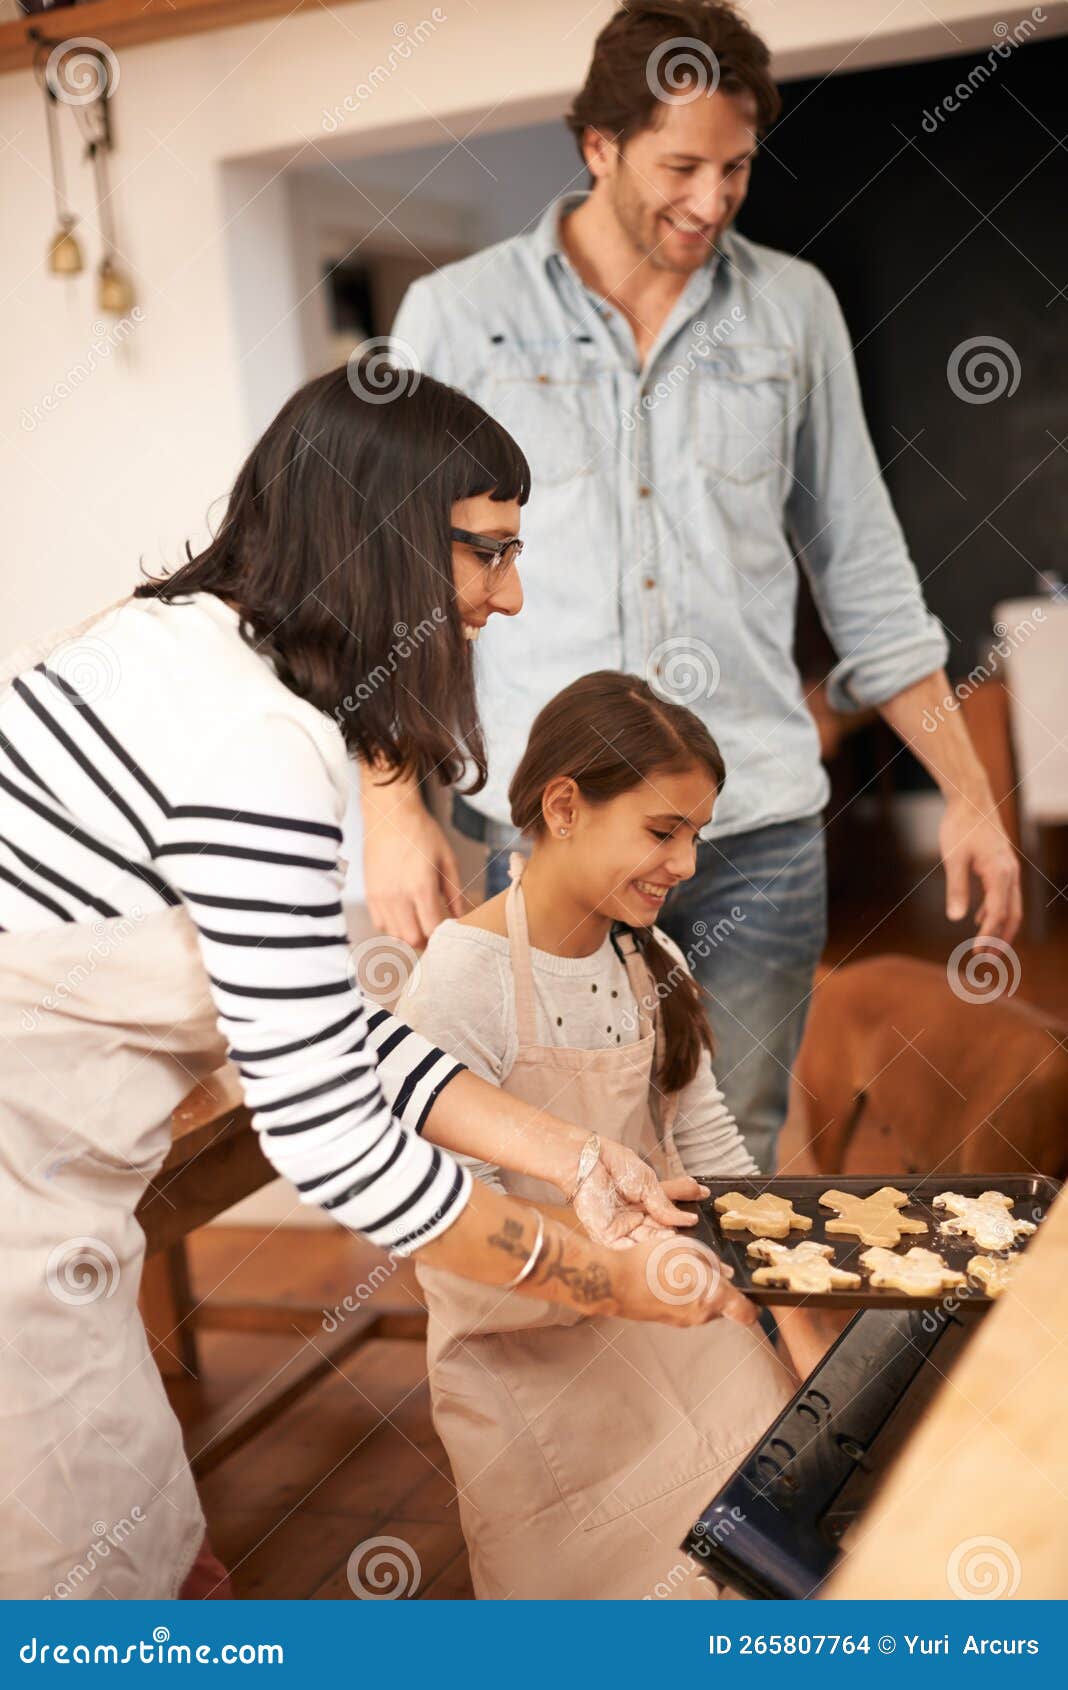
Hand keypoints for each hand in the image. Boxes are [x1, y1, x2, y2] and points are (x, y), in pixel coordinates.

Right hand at [364, 801, 465, 948]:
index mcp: (420, 887)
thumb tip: (460, 916)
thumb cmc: (421, 831)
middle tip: (437, 933)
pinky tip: (404, 916)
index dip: (443, 936)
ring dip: (409, 934)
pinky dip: (393, 926)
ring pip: (395, 935)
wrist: (389, 814)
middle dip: (427, 941)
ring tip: (421, 925)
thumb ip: (454, 892)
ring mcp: (380, 896)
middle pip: (412, 938)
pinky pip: (380, 923)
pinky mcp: (369, 894)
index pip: (432, 929)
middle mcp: (397, 896)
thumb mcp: (447, 859)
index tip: (451, 932)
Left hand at [572, 1145, 708, 1248]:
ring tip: (682, 1241)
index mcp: (642, 1204)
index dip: (684, 1220)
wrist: (588, 1158)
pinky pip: (628, 1248)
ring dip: (663, 1244)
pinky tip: (662, 1243)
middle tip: (696, 1242)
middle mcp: (632, 1219)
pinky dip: (645, 1248)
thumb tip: (688, 1220)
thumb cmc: (614, 1163)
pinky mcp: (606, 1235)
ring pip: (646, 1243)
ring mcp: (620, 1228)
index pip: (667, 1218)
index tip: (701, 1220)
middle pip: (659, 1233)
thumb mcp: (648, 1182)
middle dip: (677, 1238)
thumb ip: (665, 1205)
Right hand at [613, 1232, 755, 1328]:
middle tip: (707, 1267)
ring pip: (703, 1307)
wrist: (613, 1283)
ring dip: (700, 1292)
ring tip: (681, 1268)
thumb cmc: (650, 1262)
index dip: (753, 1304)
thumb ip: (710, 1260)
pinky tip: (666, 1276)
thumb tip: (722, 1270)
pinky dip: (682, 1295)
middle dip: (720, 1290)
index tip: (750, 1292)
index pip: (747, 1313)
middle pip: (724, 1307)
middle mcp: (701, 1316)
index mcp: (712, 1298)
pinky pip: (684, 1308)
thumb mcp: (686, 1248)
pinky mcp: (666, 1321)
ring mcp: (682, 1321)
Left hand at [939, 793, 1021, 942]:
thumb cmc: (961, 826)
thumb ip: (956, 889)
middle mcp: (1010, 874)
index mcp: (1000, 874)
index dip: (987, 937)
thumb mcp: (953, 859)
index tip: (975, 954)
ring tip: (986, 950)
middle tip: (987, 963)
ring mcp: (1009, 870)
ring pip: (1011, 907)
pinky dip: (995, 912)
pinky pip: (1004, 896)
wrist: (971, 799)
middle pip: (1011, 916)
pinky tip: (980, 920)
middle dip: (1000, 941)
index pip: (996, 914)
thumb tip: (956, 918)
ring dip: (1000, 929)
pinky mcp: (1002, 866)